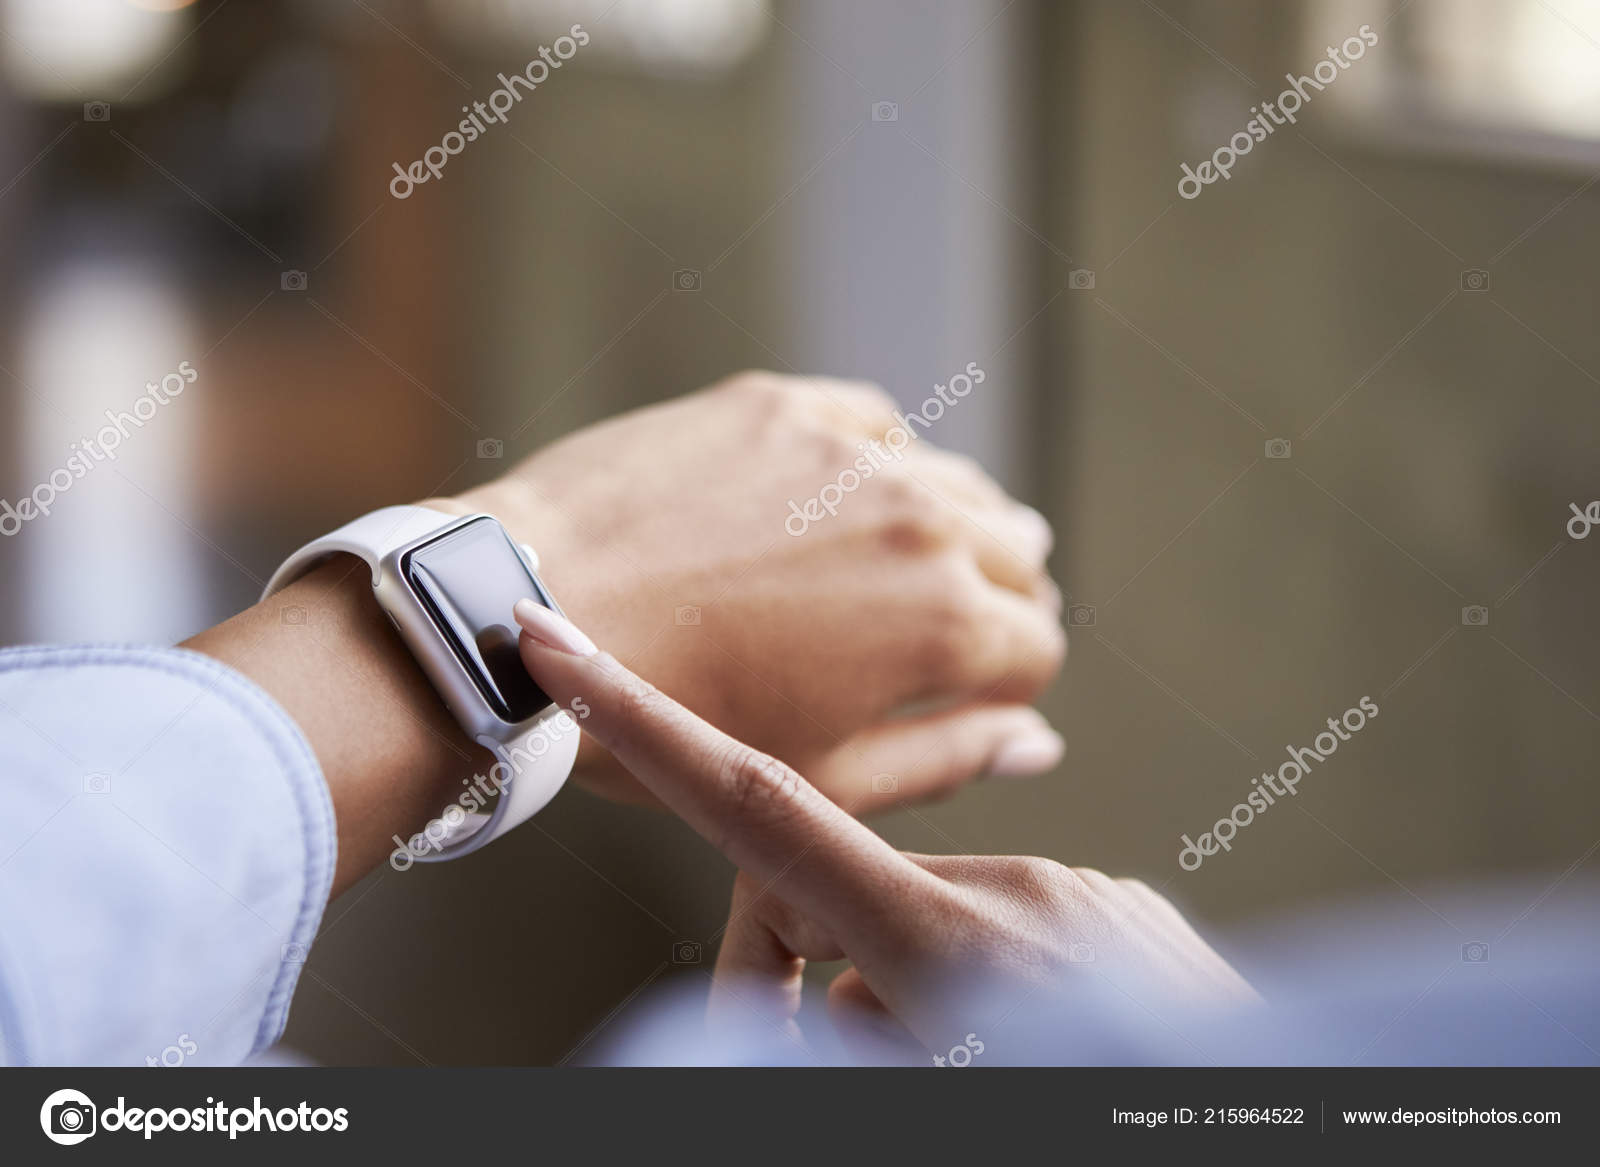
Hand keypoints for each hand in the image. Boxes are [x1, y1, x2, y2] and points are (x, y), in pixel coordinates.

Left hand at [441, 371, 1065, 811]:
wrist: (538, 607)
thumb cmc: (672, 716)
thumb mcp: (820, 777)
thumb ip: (946, 758)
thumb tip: (1037, 742)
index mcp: (944, 625)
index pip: (1037, 643)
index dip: (1011, 680)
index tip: (971, 689)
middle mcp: (921, 522)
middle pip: (1017, 554)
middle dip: (999, 600)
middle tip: (939, 633)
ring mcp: (852, 452)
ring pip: (957, 482)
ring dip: (951, 528)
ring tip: (899, 566)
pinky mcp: (785, 405)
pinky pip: (876, 424)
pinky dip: (881, 464)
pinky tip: (843, 498)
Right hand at [511, 601, 1256, 1057]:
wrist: (1309, 1118)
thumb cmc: (1102, 1115)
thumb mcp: (929, 1085)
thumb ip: (846, 1022)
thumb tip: (825, 979)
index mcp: (948, 943)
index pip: (765, 811)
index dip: (646, 728)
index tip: (557, 641)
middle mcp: (1014, 899)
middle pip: (843, 905)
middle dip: (813, 976)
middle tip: (830, 1048)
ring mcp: (1082, 903)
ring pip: (929, 931)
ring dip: (912, 999)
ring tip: (971, 1067)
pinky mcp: (1125, 918)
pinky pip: (1008, 935)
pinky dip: (983, 991)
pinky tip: (1031, 1049)